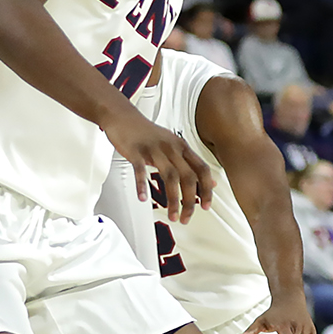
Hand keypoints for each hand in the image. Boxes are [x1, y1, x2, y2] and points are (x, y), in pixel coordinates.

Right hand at [103, 108, 211, 223]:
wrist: (121, 116)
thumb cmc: (148, 134)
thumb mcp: (174, 145)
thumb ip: (191, 163)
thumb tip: (210, 181)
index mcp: (182, 147)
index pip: (202, 169)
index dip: (207, 189)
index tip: (206, 206)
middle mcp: (171, 147)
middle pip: (188, 177)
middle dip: (190, 201)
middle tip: (186, 217)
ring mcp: (153, 148)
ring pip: (169, 176)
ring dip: (173, 199)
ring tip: (172, 215)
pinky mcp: (135, 150)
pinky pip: (140, 170)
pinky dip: (142, 185)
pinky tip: (143, 198)